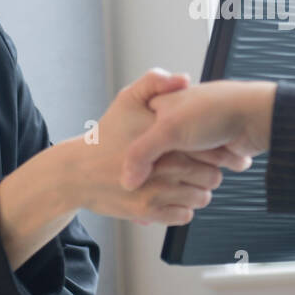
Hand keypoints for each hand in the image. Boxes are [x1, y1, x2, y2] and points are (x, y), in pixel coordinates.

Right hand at [68, 69, 249, 225]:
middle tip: (199, 168)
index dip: (216, 151)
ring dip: (197, 192)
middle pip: (212, 176)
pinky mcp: (149, 212)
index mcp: (167, 137)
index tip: (211, 149)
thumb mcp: (127, 99)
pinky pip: (184, 216)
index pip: (212, 150)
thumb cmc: (105, 136)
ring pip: (201, 197)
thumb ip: (154, 82)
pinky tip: (171, 197)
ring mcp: (158, 190)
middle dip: (209, 172)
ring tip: (184, 183)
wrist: (77, 171)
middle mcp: (165, 165)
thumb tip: (184, 78)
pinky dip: (181, 209)